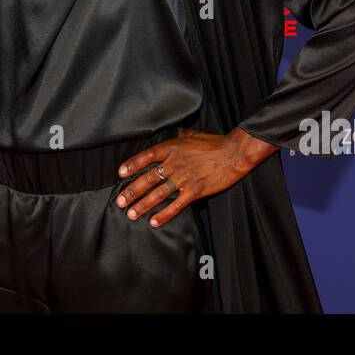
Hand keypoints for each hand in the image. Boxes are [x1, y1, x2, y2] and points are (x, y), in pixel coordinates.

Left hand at [114, 126, 278, 227]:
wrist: (233, 153)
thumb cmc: (213, 143)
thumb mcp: (191, 134)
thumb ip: (178, 136)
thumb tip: (171, 132)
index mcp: (172, 148)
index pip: (146, 156)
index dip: (132, 164)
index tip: (120, 173)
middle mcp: (174, 163)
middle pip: (148, 178)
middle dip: (132, 191)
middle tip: (120, 201)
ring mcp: (184, 178)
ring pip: (158, 194)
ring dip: (143, 205)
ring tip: (131, 213)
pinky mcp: (195, 191)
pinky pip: (176, 205)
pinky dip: (164, 214)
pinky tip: (154, 221)